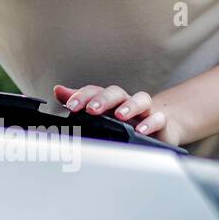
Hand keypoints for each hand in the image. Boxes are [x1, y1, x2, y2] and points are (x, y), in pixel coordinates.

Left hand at [54, 83, 183, 146]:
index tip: (70, 106)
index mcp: (110, 98)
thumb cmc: (126, 118)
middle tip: (92, 109)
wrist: (159, 126)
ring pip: (140, 100)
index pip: (95, 91)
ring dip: (130, 106)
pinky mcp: (160, 121)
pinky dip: (150, 123)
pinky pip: (158, 118)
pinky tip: (141, 130)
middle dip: (103, 99)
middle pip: (116, 92)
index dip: (82, 96)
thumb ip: (79, 101)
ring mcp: (145, 110)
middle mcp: (127, 100)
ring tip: (119, 115)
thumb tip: (58, 90)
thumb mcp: (101, 111)